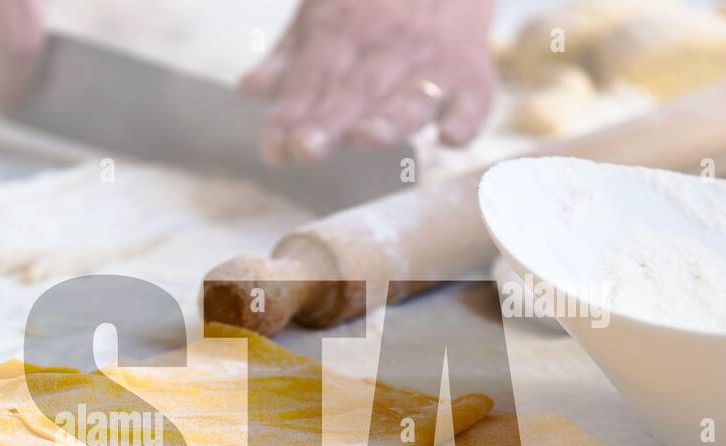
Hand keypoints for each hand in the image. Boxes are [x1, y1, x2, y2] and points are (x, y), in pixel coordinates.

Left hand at [241, 0, 495, 163]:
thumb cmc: (373, 0)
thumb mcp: (323, 9)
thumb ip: (289, 56)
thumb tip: (250, 89)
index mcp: (345, 26)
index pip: (312, 76)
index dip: (290, 113)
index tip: (273, 150)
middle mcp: (390, 43)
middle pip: (357, 88)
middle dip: (331, 119)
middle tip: (306, 148)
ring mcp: (433, 59)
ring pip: (413, 94)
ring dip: (392, 119)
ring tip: (368, 138)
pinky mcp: (473, 74)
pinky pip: (475, 99)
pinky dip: (465, 119)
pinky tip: (449, 138)